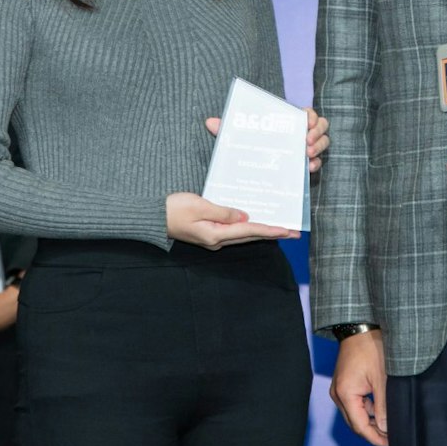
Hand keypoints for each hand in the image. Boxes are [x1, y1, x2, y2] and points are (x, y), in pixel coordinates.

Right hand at [166, 192, 297, 249]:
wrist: (153, 217)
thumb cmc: (173, 209)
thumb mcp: (199, 205)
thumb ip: (223, 212)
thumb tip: (244, 217)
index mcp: (216, 234)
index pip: (249, 231)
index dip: (270, 230)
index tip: (288, 230)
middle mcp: (217, 240)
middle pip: (250, 236)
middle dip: (272, 234)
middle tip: (293, 232)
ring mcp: (213, 238)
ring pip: (244, 236)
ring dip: (262, 232)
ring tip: (280, 228)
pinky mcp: (210, 233)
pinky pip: (235, 232)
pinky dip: (248, 228)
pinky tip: (255, 222)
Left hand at [204, 109, 329, 172]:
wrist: (254, 167)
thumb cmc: (250, 143)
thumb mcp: (239, 135)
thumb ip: (227, 127)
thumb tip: (209, 122)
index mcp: (288, 120)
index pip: (307, 112)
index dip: (310, 115)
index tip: (305, 122)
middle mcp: (301, 132)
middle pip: (321, 125)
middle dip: (317, 132)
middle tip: (307, 141)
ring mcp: (306, 148)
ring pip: (323, 142)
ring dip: (319, 147)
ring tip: (307, 155)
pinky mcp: (306, 163)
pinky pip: (318, 162)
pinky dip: (316, 164)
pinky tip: (308, 168)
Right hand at [329, 329, 388, 445]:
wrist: (360, 327)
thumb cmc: (371, 348)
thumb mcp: (382, 379)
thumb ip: (383, 406)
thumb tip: (385, 429)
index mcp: (345, 394)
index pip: (360, 427)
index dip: (375, 438)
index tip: (391, 444)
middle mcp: (338, 394)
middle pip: (355, 424)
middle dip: (373, 433)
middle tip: (393, 438)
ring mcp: (339, 389)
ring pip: (355, 415)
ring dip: (371, 422)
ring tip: (389, 425)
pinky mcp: (344, 385)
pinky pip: (354, 405)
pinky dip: (367, 411)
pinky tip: (381, 410)